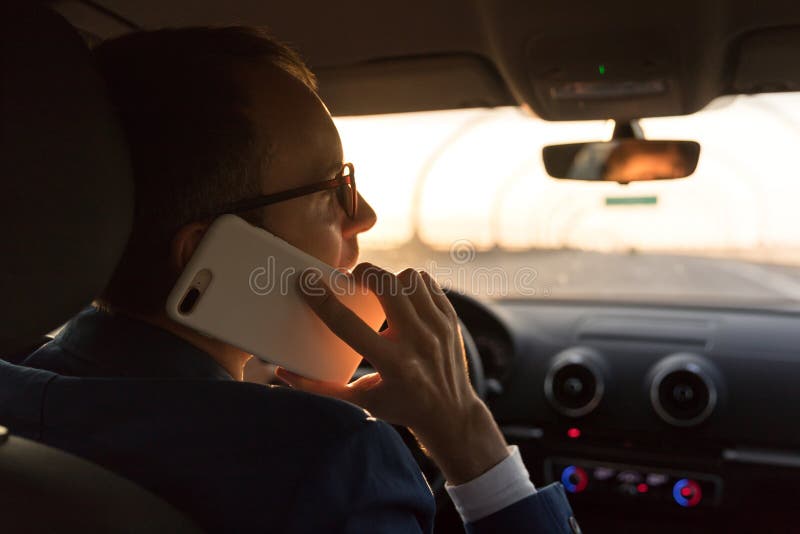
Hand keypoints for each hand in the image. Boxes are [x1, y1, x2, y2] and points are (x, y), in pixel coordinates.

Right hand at [275, 263, 508, 484]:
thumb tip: (282, 373)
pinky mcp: (450, 319)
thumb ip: (319, 388)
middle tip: (352, 280)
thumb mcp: (359, 400)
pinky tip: (400, 296)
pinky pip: (427, 283)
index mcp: (392, 364)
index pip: (348, 325)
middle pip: (386, 287)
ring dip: (389, 278)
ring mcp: (438, 328)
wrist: (451, 414)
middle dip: (363, 274)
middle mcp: (418, 343)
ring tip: (378, 289)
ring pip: (409, 278)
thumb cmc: (400, 406)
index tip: (307, 282)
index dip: (322, 300)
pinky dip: (410, 283)